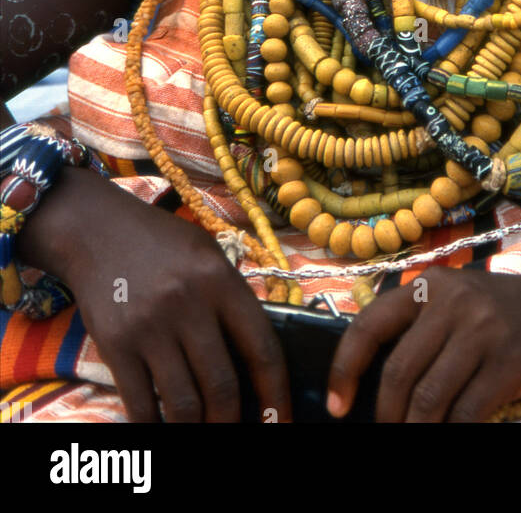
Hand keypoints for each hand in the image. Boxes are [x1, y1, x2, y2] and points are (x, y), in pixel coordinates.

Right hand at [18, 167, 289, 422]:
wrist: (97, 230)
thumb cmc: (162, 243)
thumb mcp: (208, 255)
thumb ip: (233, 299)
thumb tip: (257, 358)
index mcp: (221, 280)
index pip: (262, 348)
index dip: (276, 394)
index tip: (282, 423)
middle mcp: (189, 304)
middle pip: (222, 386)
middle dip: (232, 423)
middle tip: (236, 432)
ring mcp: (150, 327)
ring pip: (183, 404)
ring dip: (198, 430)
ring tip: (205, 433)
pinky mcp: (116, 345)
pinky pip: (140, 404)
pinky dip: (155, 428)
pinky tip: (165, 430)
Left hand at [326, 266, 520, 422]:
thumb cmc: (508, 315)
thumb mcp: (460, 305)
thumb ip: (421, 329)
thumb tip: (373, 383)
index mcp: (430, 286)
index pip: (370, 325)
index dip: (345, 369)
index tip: (337, 406)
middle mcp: (453, 301)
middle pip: (399, 371)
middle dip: (385, 416)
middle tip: (385, 435)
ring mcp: (483, 329)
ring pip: (429, 397)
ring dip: (416, 431)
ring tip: (413, 441)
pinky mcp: (510, 361)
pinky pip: (468, 412)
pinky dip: (453, 435)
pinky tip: (450, 440)